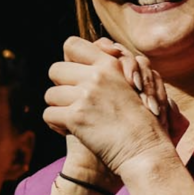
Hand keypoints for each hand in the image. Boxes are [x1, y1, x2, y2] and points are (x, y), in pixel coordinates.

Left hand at [44, 37, 180, 176]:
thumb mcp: (130, 85)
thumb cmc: (140, 121)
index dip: (69, 60)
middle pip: (55, 70)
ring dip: (59, 108)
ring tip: (74, 119)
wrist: (144, 149)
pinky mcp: (76, 117)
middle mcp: (97, 76)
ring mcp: (86, 96)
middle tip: (74, 101)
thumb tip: (83, 55)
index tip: (77, 76)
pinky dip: (56, 125)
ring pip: (50, 95)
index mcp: (109, 65)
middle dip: (61, 87)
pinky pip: (49, 115)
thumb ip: (108, 69)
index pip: (71, 45)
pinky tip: (70, 130)